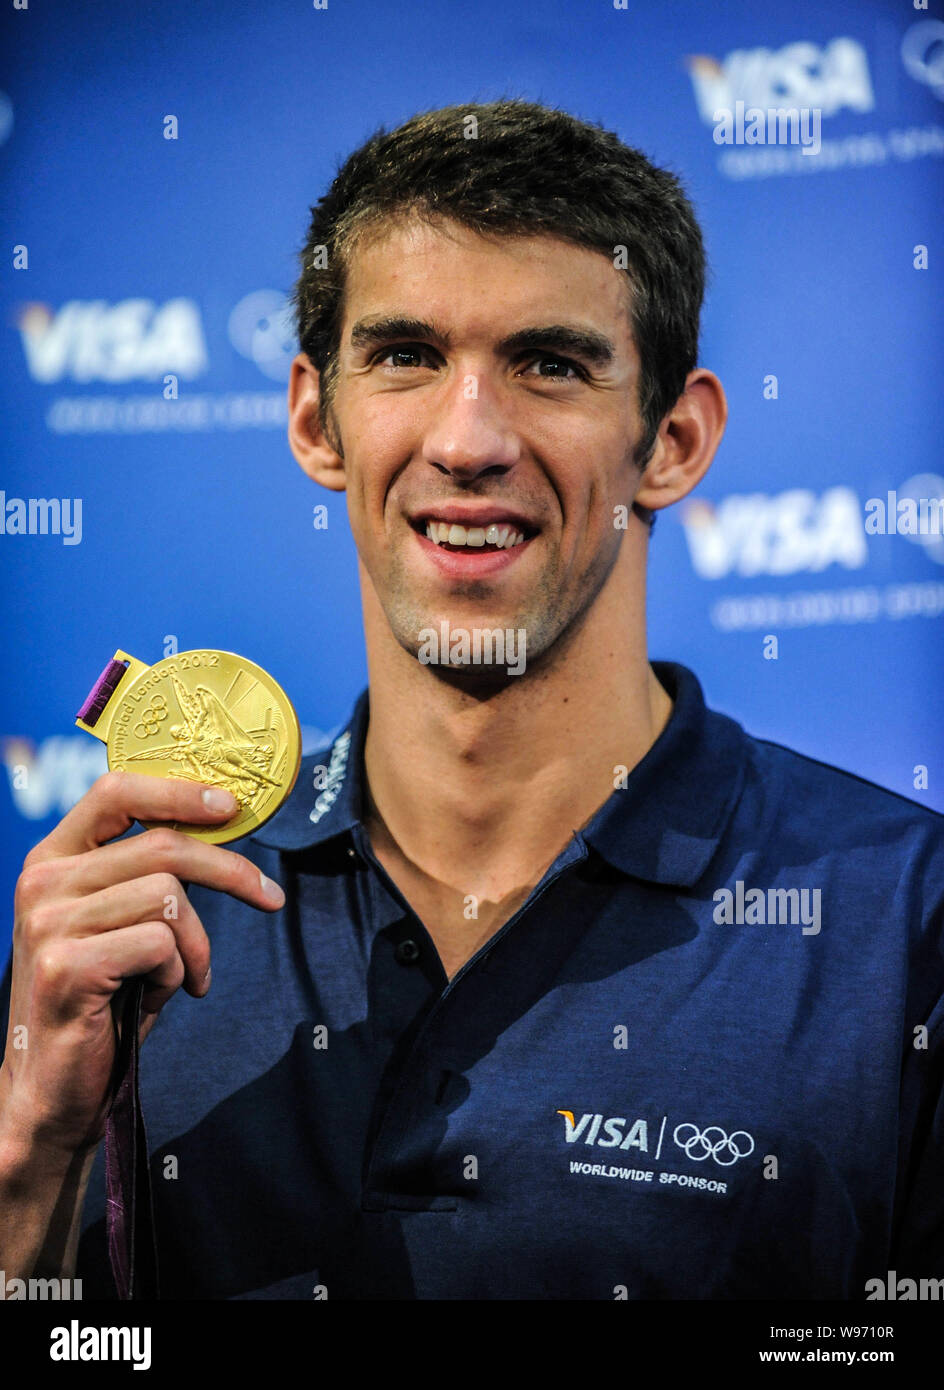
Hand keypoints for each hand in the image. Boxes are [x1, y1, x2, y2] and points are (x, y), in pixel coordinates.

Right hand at [0, 772, 284, 1158]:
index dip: (180, 792)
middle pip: (163, 846)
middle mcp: (43, 881)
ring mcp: (49, 922)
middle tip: (270, 899)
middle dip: (231, 873)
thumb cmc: (99, 1001)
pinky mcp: (67, 965)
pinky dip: (177, 974)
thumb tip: (219, 823)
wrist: (54, 1088)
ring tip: (181, 979)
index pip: (116, 791)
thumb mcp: (119, 922)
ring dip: (196, 945)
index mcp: (52, 859)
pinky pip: (161, 943)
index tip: (231, 807)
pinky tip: (152, 999)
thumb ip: (145, 873)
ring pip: (169, 897)